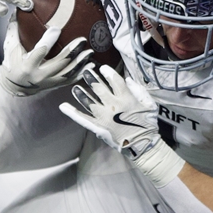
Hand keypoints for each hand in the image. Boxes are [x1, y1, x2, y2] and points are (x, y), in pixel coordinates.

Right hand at [0, 16, 92, 95]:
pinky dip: (82, 72)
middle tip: (82, 40)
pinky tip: (91, 65)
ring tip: (90, 52)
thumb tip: (22, 6)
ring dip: (81, 62)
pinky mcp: (55, 85)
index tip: (57, 28)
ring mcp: (48, 82)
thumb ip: (15, 28)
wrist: (15, 86)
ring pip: (68, 73)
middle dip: (72, 52)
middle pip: (59, 63)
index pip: (40, 51)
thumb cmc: (12, 62)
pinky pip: (71, 80)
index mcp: (27, 65)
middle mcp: (39, 76)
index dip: (49, 40)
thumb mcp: (10, 46)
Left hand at [59, 65, 184, 187]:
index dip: (108, 73)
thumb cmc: (148, 124)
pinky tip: (63, 106)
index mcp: (126, 99)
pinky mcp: (98, 127)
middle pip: (99, 89)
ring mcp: (104, 117)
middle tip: (85, 71)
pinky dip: (72, 112)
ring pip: (89, 102)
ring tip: (75, 87)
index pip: (115, 81)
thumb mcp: (149, 104)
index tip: (103, 68)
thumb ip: (138, 90)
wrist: (142, 145)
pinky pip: (83, 118)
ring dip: (81, 93)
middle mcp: (113, 106)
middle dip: (91, 79)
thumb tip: (128, 79)